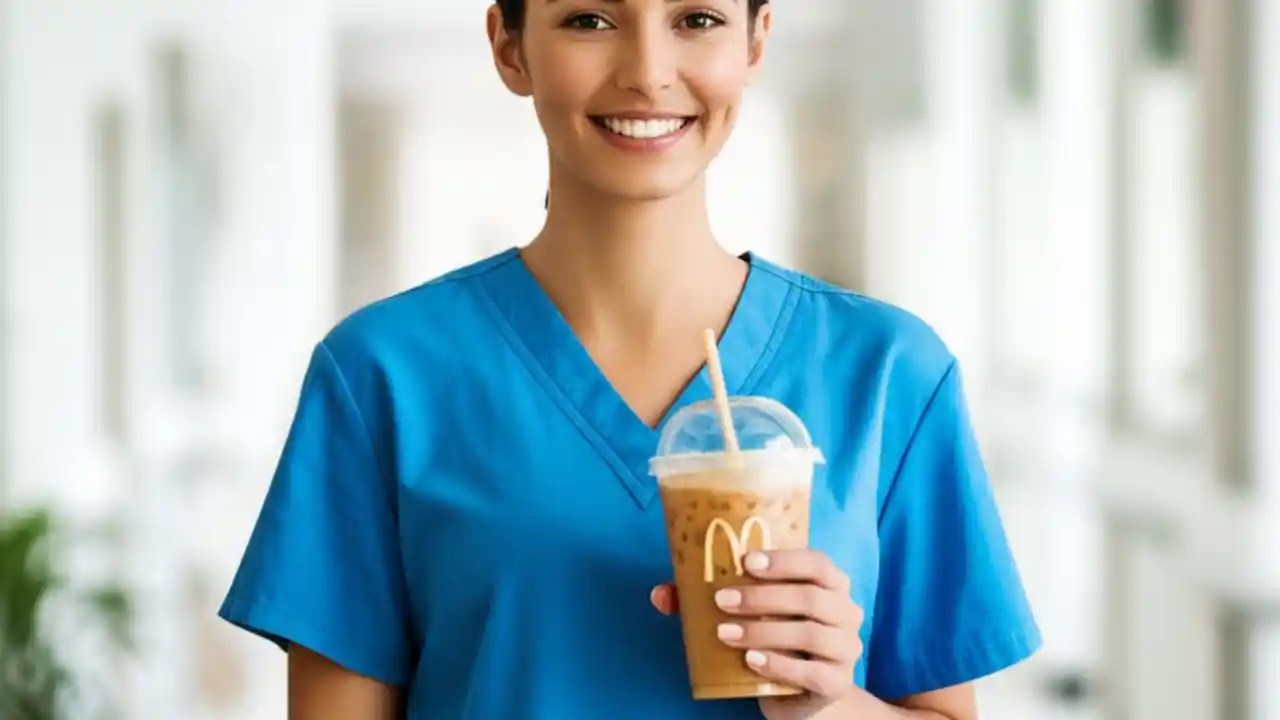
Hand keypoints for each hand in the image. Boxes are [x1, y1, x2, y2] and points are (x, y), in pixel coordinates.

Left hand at [651, 549, 863, 719]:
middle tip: (722, 601)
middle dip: (762, 597)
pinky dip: (779, 664)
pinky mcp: (838, 682)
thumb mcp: (747, 612)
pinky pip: (813, 672)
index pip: (817, 562)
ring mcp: (846, 648)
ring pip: (811, 632)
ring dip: (764, 630)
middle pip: (811, 596)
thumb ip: (704, 599)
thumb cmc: (773, 635)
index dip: (784, 560)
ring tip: (726, 633)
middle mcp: (846, 611)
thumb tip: (660, 594)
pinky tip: (751, 660)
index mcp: (830, 583)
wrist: (800, 689)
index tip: (746, 562)